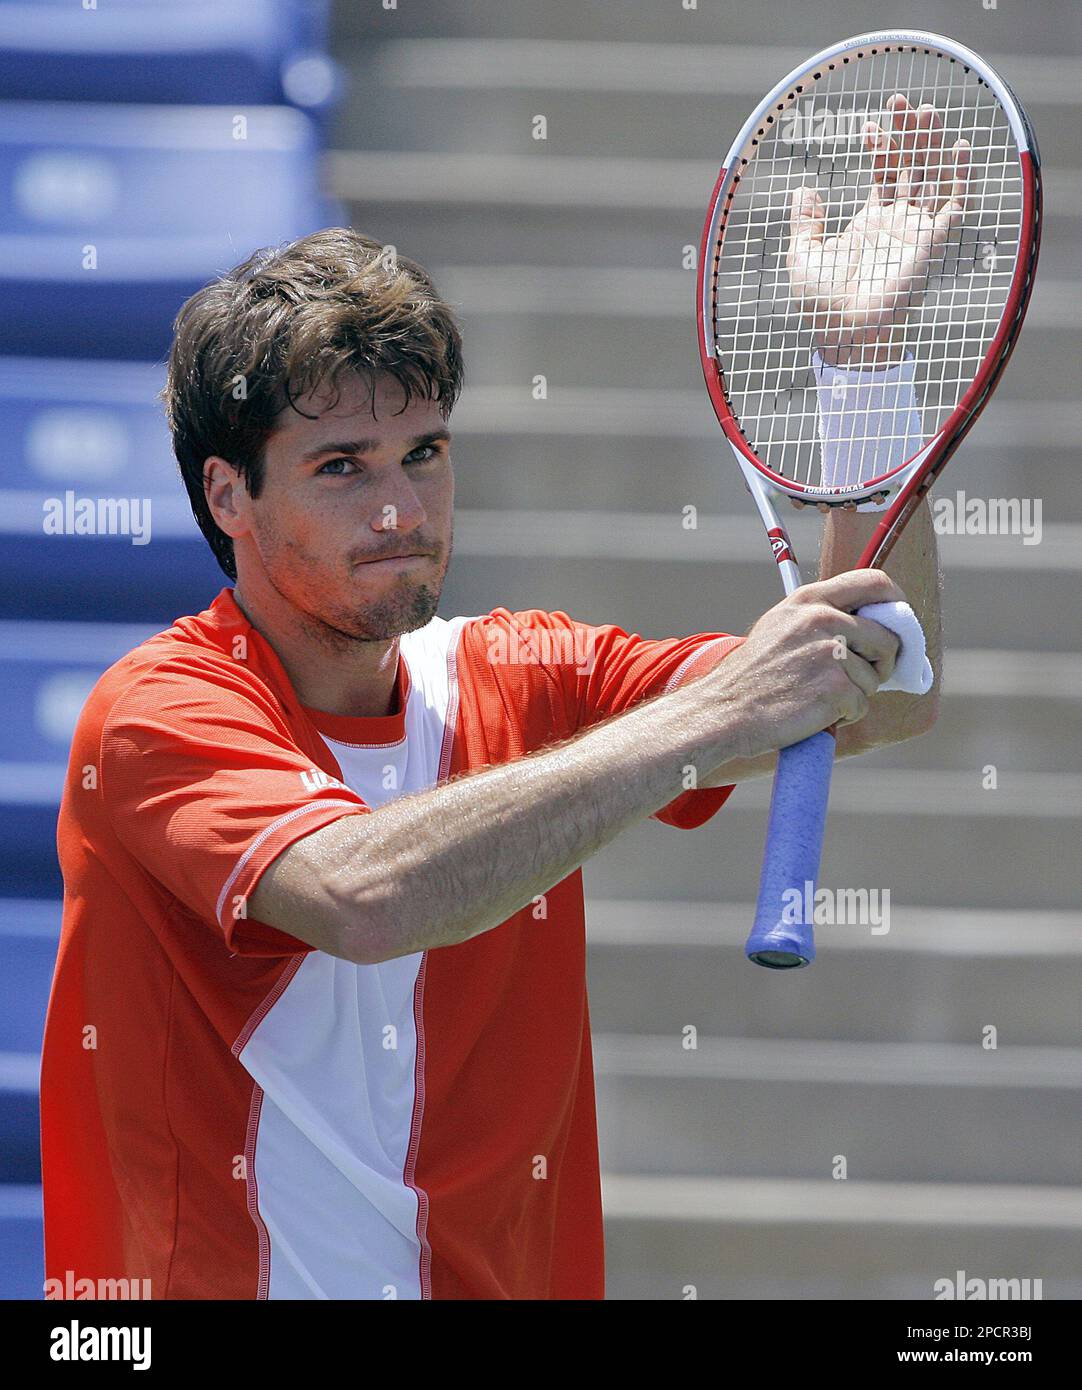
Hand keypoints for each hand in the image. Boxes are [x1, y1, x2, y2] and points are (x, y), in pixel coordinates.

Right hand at [709, 570, 904, 757]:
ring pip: (874, 677)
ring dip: (855, 694)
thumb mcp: (781, 625)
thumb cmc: (753, 675)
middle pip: (887, 637)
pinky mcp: (835, 688)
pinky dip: (844, 715)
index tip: (898, 623)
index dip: (896, 603)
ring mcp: (830, 653)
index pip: (875, 582)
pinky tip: (815, 712)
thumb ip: (822, 615)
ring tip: (818, 696)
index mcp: (810, 599)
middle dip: (882, 662)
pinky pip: (861, 704)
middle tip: (860, 677)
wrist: (724, 710)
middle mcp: (822, 619)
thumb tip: (875, 622)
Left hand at [786, 94, 969, 366]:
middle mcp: (897, 222)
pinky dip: (959, 177)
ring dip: (930, 144)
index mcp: (870, 222)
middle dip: (907, 133)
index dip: (879, 146)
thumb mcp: (803, 256)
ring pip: (931, 177)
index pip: (883, 172)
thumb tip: (803, 188)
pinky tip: (957, 147)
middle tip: (901, 99)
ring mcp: (915, 232)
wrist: (842, 333)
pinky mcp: (929, 245)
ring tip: (926, 111)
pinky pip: (952, 206)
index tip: (868, 124)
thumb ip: (806, 222)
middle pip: (909, 165)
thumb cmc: (821, 305)